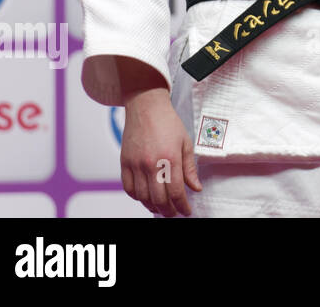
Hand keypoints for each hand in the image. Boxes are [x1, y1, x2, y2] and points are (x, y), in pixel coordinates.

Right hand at [120, 87, 201, 216]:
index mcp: (170, 158)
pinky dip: (137, 197)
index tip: (186, 211)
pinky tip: (145, 197)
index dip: (182, 206)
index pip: (177, 192)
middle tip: (174, 213)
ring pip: (142, 197)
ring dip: (152, 206)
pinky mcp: (124, 162)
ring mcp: (135, 164)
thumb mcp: (186, 143)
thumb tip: (195, 188)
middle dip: (168, 210)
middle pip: (158, 198)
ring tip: (161, 208)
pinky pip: (128, 188)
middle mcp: (151, 164)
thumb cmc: (168, 123)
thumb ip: (189, 168)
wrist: (146, 107)